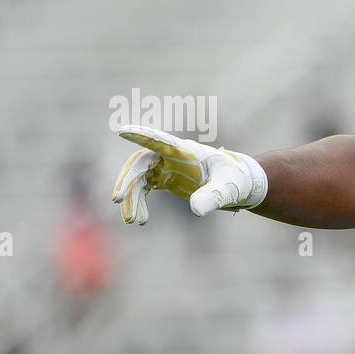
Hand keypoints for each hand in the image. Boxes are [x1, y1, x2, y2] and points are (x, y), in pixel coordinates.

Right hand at [111, 125, 266, 224]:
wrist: (236, 184)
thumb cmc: (234, 180)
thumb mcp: (227, 189)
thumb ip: (213, 197)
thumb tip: (195, 210)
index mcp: (185, 151)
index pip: (160, 141)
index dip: (141, 135)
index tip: (122, 131)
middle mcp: (171, 155)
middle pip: (140, 163)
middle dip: (127, 181)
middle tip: (118, 201)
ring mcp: (165, 166)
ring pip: (138, 178)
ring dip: (133, 198)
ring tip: (134, 221)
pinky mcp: (164, 178)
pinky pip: (143, 188)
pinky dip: (139, 202)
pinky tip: (140, 220)